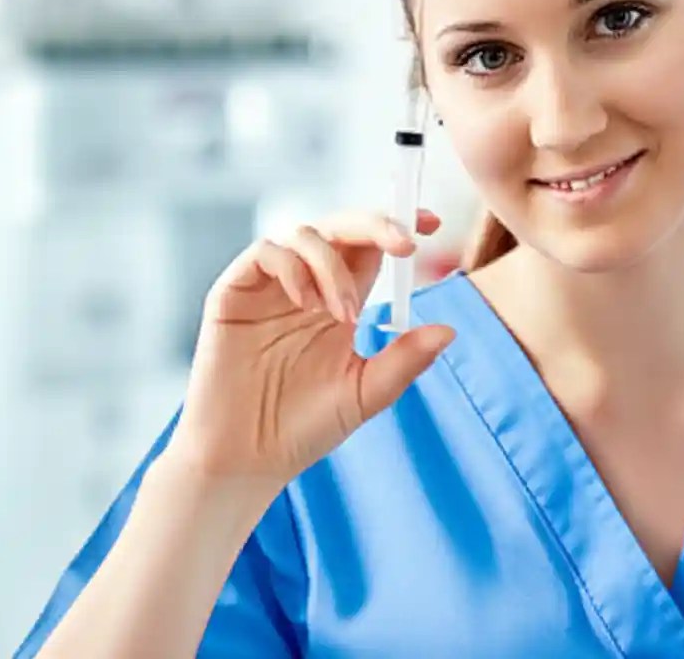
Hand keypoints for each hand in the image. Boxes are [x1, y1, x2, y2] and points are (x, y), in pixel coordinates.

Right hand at [163, 209, 454, 489]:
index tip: (432, 224)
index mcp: (339, 303)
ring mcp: (269, 288)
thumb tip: (450, 330)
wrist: (246, 459)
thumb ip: (405, 359)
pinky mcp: (234, 294)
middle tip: (406, 245)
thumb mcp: (366, 392)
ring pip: (306, 234)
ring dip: (335, 265)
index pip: (371, 249)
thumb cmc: (304, 429)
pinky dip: (293, 267)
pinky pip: (265, 252)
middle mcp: (305, 287)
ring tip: (344, 314)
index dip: (398, 227)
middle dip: (376, 225)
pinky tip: (307, 304)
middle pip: (341, 228)